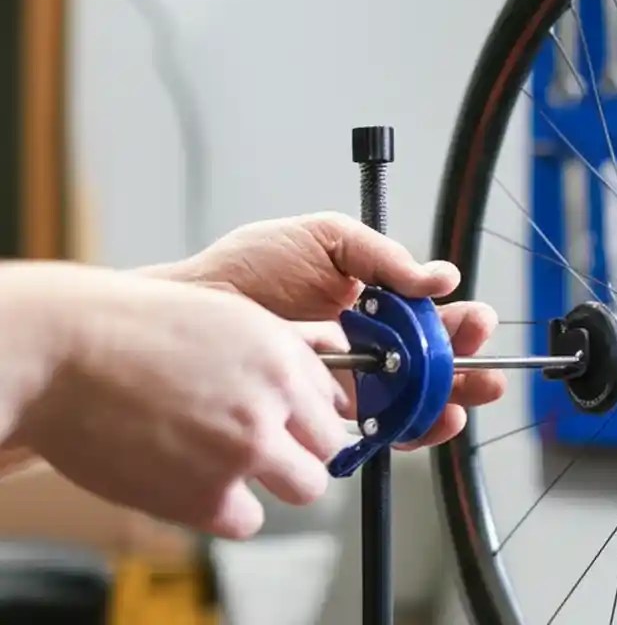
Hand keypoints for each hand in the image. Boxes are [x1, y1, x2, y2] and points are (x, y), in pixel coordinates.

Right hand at [7, 264, 350, 539]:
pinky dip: (227, 509)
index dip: (310, 413)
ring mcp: (242, 452)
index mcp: (282, 357)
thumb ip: (278, 355)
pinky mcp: (203, 497)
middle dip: (300, 449)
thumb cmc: (133, 328)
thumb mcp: (227, 319)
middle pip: (327, 448)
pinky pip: (248, 521)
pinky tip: (197, 484)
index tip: (295, 422)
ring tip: (230, 465)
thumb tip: (320, 390)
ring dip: (275, 481)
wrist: (61, 353)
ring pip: (305, 487)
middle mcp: (272, 405)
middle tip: (263, 446)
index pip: (333, 402)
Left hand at [145, 212, 504, 445]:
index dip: (460, 322)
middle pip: (434, 362)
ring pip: (415, 400)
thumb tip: (438, 277)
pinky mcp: (328, 415)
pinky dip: (411, 430)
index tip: (476, 321)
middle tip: (484, 371)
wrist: (194, 306)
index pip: (431, 316)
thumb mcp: (325, 238)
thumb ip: (384, 256)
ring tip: (464, 401)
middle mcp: (371, 344)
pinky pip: (381, 429)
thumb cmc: (249, 267)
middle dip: (466, 367)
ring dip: (448, 402)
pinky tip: (429, 421)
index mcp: (375, 301)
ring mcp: (353, 382)